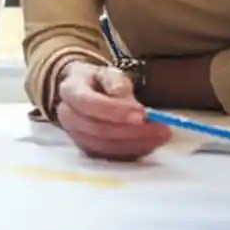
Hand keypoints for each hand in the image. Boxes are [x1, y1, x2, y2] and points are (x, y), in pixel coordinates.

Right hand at [55, 61, 171, 160]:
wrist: (83, 93)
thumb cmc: (98, 82)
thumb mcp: (107, 73)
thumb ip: (117, 83)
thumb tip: (128, 102)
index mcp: (70, 91)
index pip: (89, 103)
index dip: (115, 111)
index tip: (143, 114)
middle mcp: (68, 116)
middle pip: (97, 129)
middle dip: (132, 131)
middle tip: (162, 128)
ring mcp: (75, 136)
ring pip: (105, 147)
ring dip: (136, 144)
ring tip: (161, 136)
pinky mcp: (87, 150)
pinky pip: (110, 156)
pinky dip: (133, 151)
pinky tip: (151, 143)